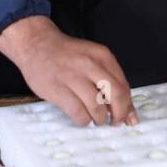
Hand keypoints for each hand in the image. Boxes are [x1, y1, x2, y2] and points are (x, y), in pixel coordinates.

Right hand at [0, 15, 135, 125]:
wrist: (36, 44)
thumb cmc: (67, 55)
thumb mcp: (92, 58)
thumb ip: (109, 78)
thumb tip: (126, 107)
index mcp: (102, 56)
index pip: (123, 85)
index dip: (129, 105)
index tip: (129, 118)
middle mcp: (90, 65)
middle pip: (115, 95)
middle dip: (120, 114)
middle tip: (116, 123)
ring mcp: (72, 77)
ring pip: (97, 106)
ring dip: (100, 119)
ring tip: (97, 120)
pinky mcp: (57, 89)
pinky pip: (78, 112)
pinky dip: (84, 120)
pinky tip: (83, 118)